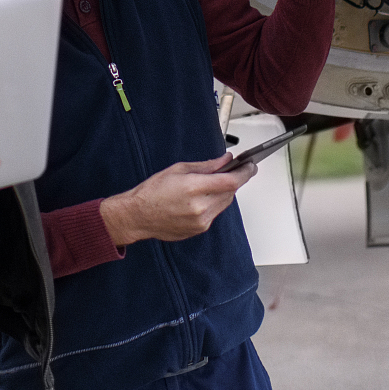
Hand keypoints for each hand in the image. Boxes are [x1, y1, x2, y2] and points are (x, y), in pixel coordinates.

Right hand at [98, 155, 252, 246]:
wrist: (138, 216)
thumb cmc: (152, 191)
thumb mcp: (178, 169)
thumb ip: (207, 166)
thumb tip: (226, 160)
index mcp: (194, 188)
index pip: (230, 181)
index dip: (245, 173)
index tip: (251, 166)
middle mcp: (200, 207)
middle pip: (230, 192)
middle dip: (233, 181)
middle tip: (232, 170)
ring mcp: (201, 221)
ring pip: (224, 203)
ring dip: (223, 192)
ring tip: (211, 184)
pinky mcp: (199, 229)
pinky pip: (215, 213)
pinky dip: (213, 203)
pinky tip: (200, 198)